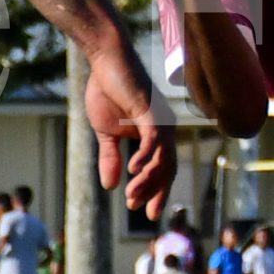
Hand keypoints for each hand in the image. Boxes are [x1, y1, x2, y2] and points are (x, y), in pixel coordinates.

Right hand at [83, 48, 173, 218]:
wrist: (105, 60)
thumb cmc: (108, 90)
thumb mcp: (107, 132)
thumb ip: (112, 158)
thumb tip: (110, 186)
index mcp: (156, 134)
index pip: (162, 168)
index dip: (156, 191)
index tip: (148, 213)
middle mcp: (165, 129)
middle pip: (168, 168)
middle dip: (157, 192)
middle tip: (146, 212)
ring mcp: (160, 120)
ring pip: (163, 158)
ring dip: (148, 180)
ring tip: (132, 197)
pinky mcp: (151, 111)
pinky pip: (154, 140)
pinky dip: (145, 157)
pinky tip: (133, 171)